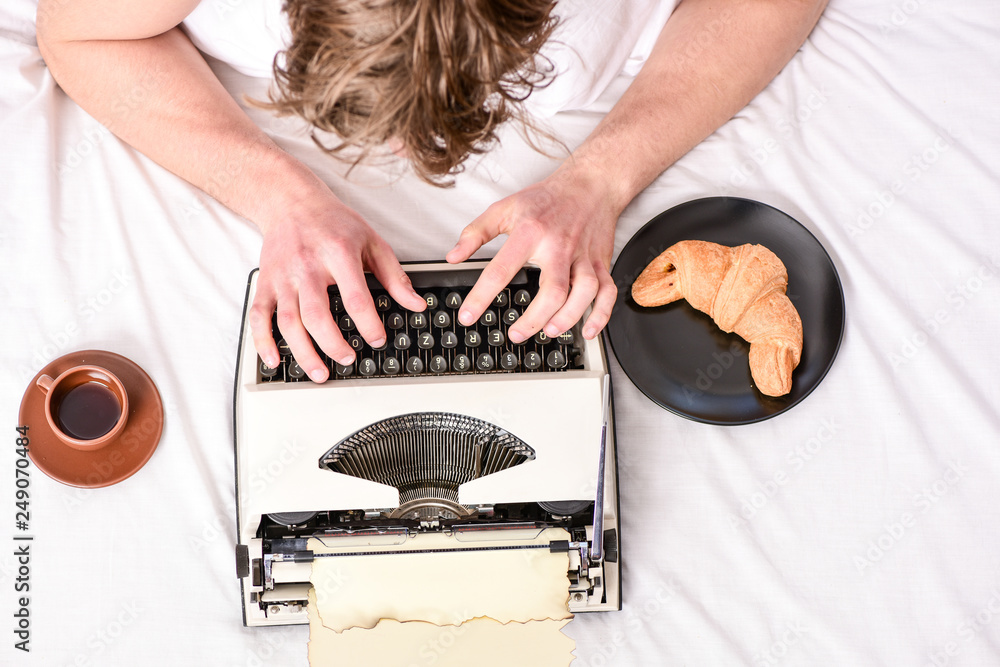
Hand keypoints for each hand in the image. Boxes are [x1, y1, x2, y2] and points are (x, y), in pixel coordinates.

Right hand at [248, 190, 424, 382]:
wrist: (291, 201)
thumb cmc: (334, 222)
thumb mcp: (372, 242)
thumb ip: (394, 276)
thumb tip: (416, 304)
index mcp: (338, 253)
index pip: (355, 297)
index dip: (368, 324)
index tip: (378, 339)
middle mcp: (307, 266)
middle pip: (317, 315)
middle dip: (334, 345)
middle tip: (348, 359)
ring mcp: (283, 276)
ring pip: (288, 321)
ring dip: (303, 352)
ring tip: (320, 372)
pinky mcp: (266, 283)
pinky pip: (259, 316)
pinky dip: (264, 341)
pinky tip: (276, 360)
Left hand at [446, 162, 619, 341]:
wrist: (590, 184)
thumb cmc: (546, 199)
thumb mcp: (503, 208)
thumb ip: (475, 233)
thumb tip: (453, 256)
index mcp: (530, 233)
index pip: (501, 270)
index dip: (481, 297)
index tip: (467, 316)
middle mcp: (559, 247)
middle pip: (552, 290)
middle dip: (534, 319)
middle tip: (515, 334)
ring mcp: (583, 256)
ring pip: (584, 292)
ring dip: (568, 317)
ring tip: (548, 332)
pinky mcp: (600, 262)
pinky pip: (607, 292)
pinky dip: (601, 314)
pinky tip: (588, 330)